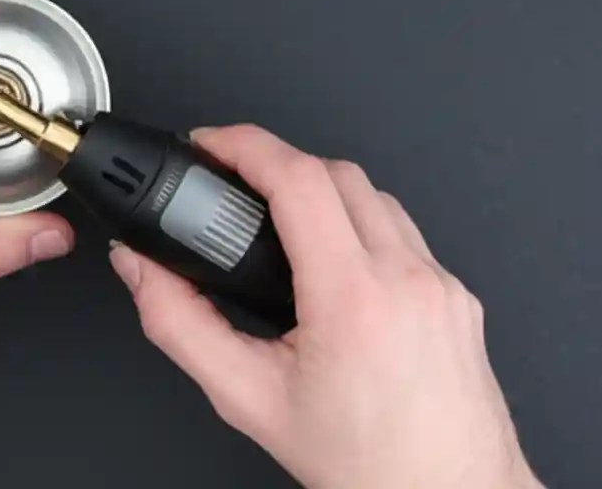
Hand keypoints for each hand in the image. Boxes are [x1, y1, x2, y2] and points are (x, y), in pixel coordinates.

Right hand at [109, 125, 540, 488]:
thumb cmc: (366, 464)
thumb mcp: (247, 399)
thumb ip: (180, 325)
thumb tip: (144, 272)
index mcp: (354, 300)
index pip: (299, 180)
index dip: (245, 146)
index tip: (211, 144)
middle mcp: (408, 280)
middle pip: (337, 172)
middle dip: (277, 161)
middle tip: (231, 176)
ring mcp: (441, 284)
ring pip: (376, 196)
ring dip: (321, 189)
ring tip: (275, 216)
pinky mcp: (458, 296)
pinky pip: (404, 232)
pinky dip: (358, 224)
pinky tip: (330, 257)